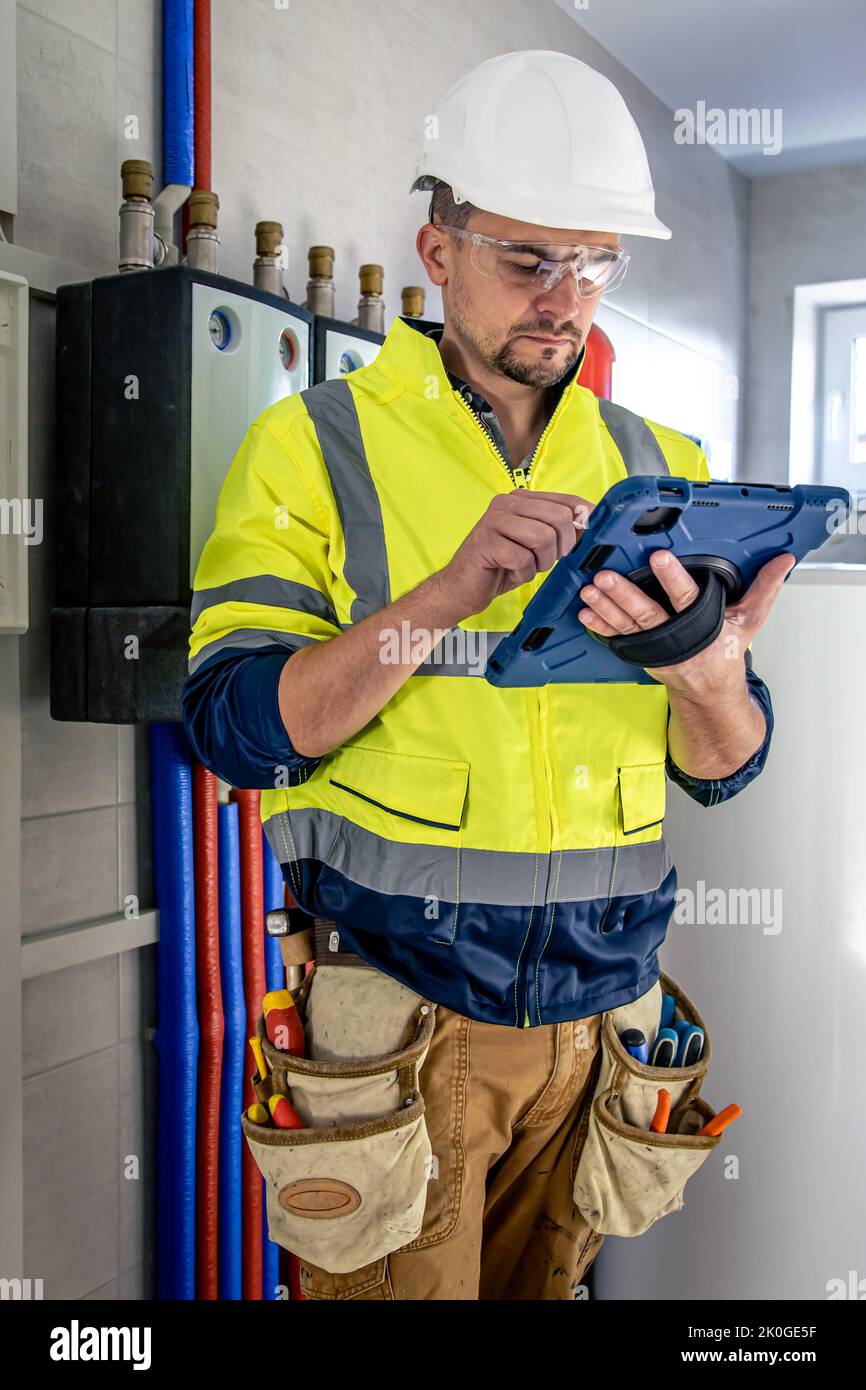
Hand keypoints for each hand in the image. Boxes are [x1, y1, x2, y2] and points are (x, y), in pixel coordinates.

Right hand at [435, 490, 592, 621]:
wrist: (461, 588)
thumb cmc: (500, 567)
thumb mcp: (537, 546)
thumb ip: (559, 532)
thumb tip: (591, 525)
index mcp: (522, 499)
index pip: (569, 501)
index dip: (585, 523)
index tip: (585, 541)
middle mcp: (507, 503)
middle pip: (560, 518)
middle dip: (562, 547)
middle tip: (547, 560)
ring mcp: (494, 520)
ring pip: (544, 537)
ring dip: (541, 561)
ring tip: (527, 566)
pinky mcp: (486, 542)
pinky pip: (523, 558)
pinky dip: (523, 573)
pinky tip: (510, 572)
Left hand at [577, 549, 795, 694]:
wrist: (709, 693)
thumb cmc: (725, 653)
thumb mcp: (749, 621)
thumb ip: (765, 590)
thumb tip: (785, 561)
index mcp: (704, 628)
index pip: (688, 599)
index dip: (673, 578)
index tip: (658, 557)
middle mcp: (676, 640)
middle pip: (648, 615)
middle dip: (625, 595)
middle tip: (606, 577)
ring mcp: (655, 649)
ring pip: (627, 627)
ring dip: (605, 608)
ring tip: (589, 589)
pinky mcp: (640, 653)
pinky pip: (616, 639)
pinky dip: (599, 626)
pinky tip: (585, 613)